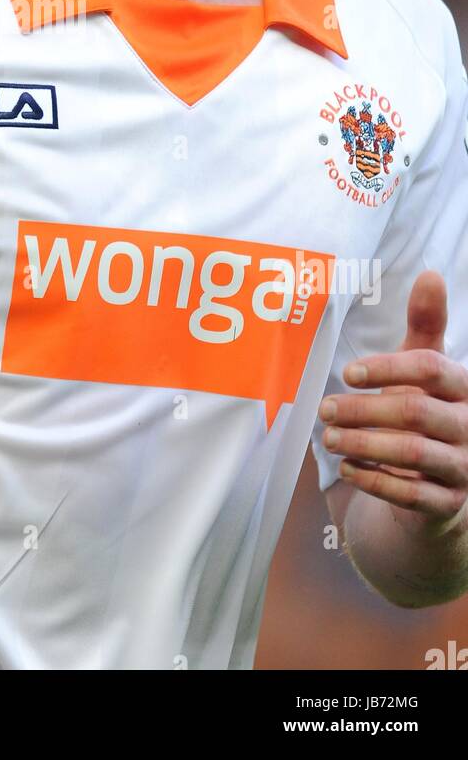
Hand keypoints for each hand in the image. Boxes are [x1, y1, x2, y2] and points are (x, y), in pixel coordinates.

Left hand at [319, 270, 467, 530]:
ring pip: (411, 453)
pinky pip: (408, 494)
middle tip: (324, 409)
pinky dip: (372, 480)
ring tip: (328, 437)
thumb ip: (427, 324)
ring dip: (362, 444)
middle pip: (416, 412)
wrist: (446, 478)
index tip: (347, 372)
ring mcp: (463, 469)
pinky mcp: (447, 504)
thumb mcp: (427, 367)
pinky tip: (345, 467)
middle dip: (364, 409)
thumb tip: (430, 274)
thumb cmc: (430, 407)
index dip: (388, 368)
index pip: (432, 368)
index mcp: (466, 387)